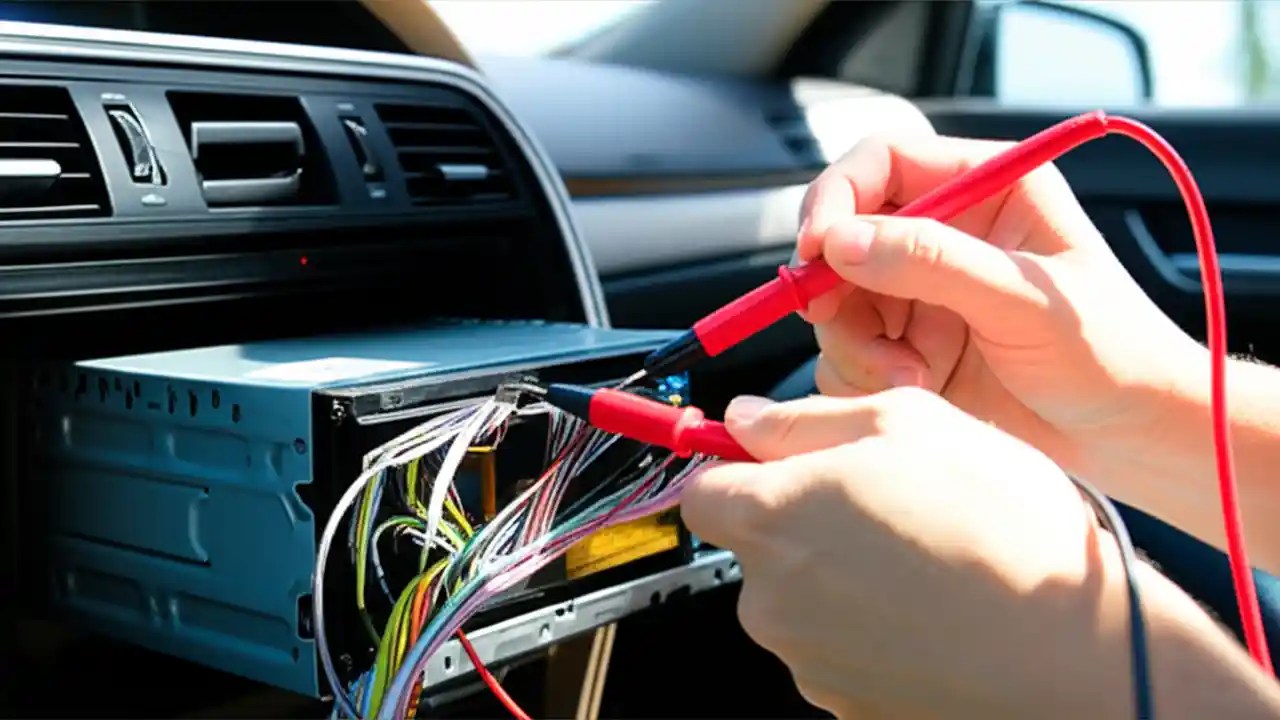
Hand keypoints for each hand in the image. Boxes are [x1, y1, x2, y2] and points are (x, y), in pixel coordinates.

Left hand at [680, 392, 1279, 718]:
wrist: (1079, 655)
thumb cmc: (1004, 530)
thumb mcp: (907, 423)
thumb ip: (805, 418)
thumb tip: (745, 418)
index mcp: (773, 518)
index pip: (702, 490)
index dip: (739, 468)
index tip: (779, 460)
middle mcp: (772, 598)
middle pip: (757, 546)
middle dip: (803, 520)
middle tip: (885, 501)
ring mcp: (807, 659)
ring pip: (801, 597)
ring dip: (843, 574)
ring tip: (927, 557)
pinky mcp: (845, 701)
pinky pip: (840, 646)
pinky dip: (871, 626)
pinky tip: (934, 608)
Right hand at [796, 134, 1201, 482]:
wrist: (1130, 438)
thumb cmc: (1111, 353)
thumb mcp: (1023, 299)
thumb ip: (932, 262)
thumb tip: (841, 242)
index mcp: (987, 190)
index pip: (884, 162)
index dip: (837, 196)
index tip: (815, 247)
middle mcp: (947, 236)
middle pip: (844, 237)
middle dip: (837, 287)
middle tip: (837, 322)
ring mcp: (923, 295)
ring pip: (837, 302)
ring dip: (857, 344)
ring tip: (910, 377)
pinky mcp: (910, 349)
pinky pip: (848, 353)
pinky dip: (864, 376)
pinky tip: (916, 391)